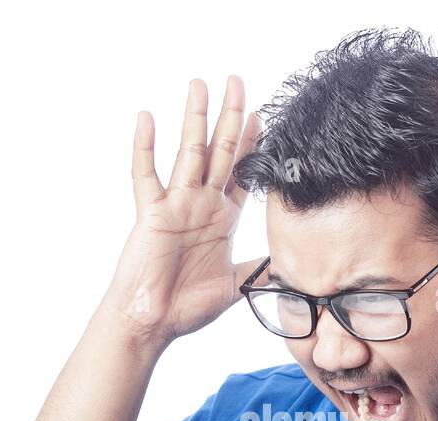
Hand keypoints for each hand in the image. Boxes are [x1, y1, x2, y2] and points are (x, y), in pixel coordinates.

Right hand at [100, 76, 264, 348]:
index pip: (241, 173)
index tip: (263, 114)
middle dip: (230, 116)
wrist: (154, 322)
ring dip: (195, 118)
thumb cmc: (187, 307)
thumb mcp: (236, 285)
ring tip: (200, 84)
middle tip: (237, 81)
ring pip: (188, 152)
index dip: (252, 144)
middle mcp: (200, 205)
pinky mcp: (152, 213)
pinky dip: (144, 146)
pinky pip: (146, 175)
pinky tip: (147, 117)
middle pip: (220, 151)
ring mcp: (176, 205)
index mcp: (221, 220)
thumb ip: (261, 269)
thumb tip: (293, 266)